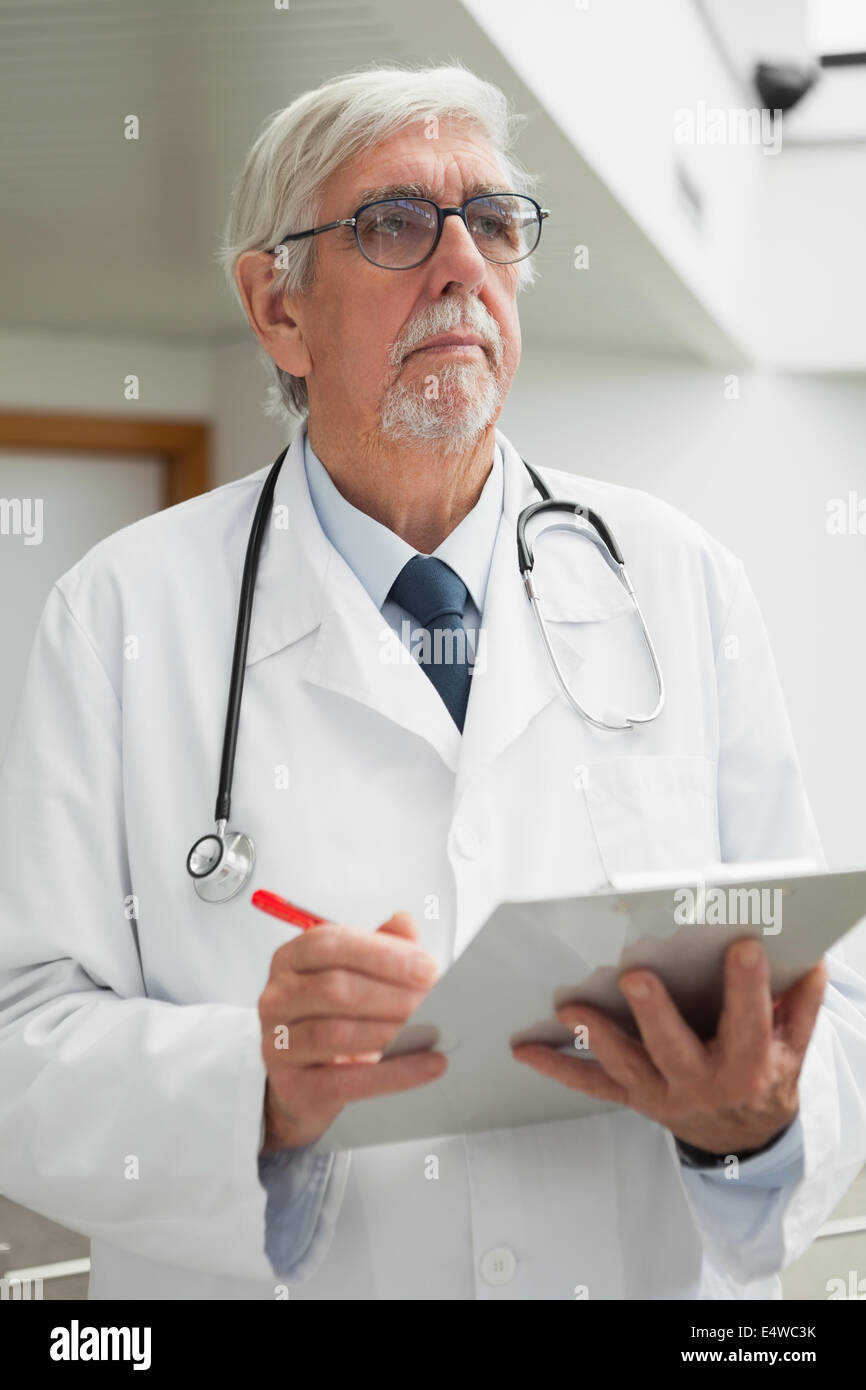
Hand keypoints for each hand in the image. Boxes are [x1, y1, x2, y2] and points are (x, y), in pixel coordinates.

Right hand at [258, 911, 444, 1153]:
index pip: (331, 945)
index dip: (383, 954)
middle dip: (394, 995)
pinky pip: (347, 1081)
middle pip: (336, 989)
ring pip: (337, 1034)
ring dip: (392, 1032)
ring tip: (429, 1030)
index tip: (426, 968)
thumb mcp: (354, 973)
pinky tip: (426, 1065)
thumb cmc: (329, 1017)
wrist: (301, 1079)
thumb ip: (381, 945)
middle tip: (433, 1002)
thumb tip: (404, 924)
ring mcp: (278, 1044)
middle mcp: (278, 997)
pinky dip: (394, 1074)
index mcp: (292, 959)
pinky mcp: (293, 1086)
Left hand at [512, 939, 827, 1156]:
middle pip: (676, 1048)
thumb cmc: (767, 1077)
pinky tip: (526, 1050)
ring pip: (627, 1066)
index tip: (742, 946)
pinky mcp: (635, 1097)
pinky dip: (558, 1067)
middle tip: (636, 977)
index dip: (747, 986)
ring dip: (595, 1037)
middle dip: (655, 1013)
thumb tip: (809, 958)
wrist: (745, 1136)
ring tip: (569, 1008)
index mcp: (748, 1065)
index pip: (749, 1021)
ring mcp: (664, 1093)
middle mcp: (703, 1083)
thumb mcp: (795, 1046)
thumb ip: (800, 1002)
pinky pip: (593, 1085)